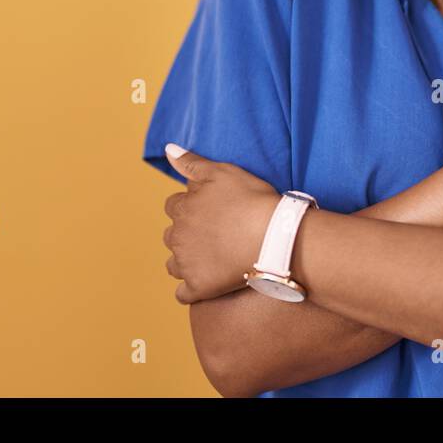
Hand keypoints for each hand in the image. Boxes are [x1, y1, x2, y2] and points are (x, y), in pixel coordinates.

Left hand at [161, 144, 280, 303]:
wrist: (274, 237)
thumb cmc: (252, 200)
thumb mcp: (222, 172)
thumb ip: (192, 162)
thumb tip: (168, 149)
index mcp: (183, 208)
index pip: (173, 206)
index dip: (190, 207)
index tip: (209, 211)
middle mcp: (178, 236)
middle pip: (171, 235)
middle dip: (185, 235)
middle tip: (212, 235)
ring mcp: (187, 264)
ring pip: (173, 264)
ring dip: (185, 262)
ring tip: (210, 259)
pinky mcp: (198, 287)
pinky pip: (183, 294)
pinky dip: (191, 290)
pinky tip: (206, 284)